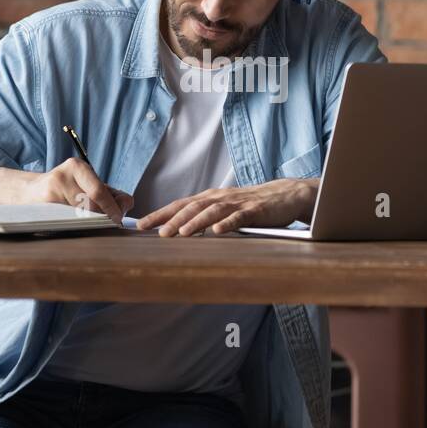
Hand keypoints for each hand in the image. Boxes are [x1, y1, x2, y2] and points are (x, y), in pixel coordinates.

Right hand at [26, 158, 131, 224]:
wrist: (31, 194)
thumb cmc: (67, 191)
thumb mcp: (88, 185)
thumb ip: (111, 194)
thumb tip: (126, 204)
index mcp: (77, 166)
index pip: (98, 191)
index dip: (111, 208)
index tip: (117, 219)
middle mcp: (62, 176)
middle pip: (90, 205)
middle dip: (101, 217)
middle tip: (105, 223)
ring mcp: (50, 192)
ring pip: (79, 216)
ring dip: (88, 224)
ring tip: (86, 221)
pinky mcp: (42, 207)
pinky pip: (66, 222)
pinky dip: (74, 227)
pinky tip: (71, 224)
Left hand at [136, 178, 317, 236]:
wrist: (286, 194)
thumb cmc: (253, 204)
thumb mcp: (225, 208)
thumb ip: (205, 216)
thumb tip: (178, 230)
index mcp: (210, 198)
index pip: (180, 205)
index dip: (160, 214)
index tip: (141, 225)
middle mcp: (220, 198)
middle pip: (192, 207)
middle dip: (173, 219)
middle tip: (157, 233)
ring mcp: (238, 203)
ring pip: (212, 211)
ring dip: (196, 222)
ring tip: (181, 233)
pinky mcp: (255, 210)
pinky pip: (239, 217)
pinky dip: (228, 223)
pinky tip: (218, 231)